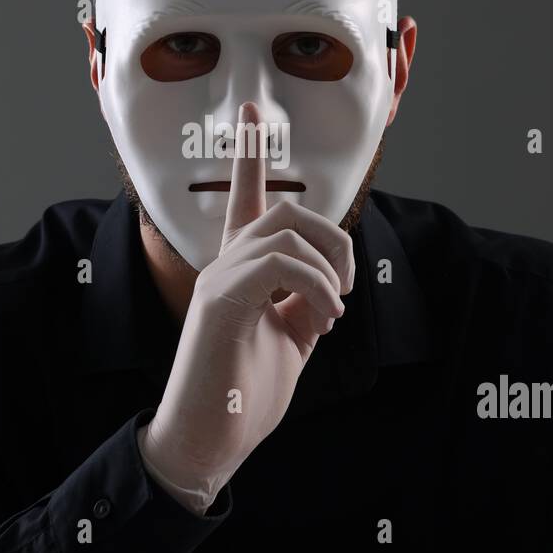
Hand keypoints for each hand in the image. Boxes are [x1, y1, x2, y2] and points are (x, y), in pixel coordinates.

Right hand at [139, 101, 355, 510]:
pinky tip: (323, 320)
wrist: (209, 443)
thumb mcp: (291, 341)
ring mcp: (218, 280)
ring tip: (332, 312)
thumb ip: (307, 302)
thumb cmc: (244, 395)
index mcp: (239, 273)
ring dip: (326, 266)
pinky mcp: (220, 301)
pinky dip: (316, 287)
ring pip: (285, 229)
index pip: (243, 200)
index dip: (250, 152)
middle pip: (284, 210)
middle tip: (343, 292)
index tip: (254, 109)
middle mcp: (223, 267)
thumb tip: (330, 279)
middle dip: (332, 239)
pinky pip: (280, 264)